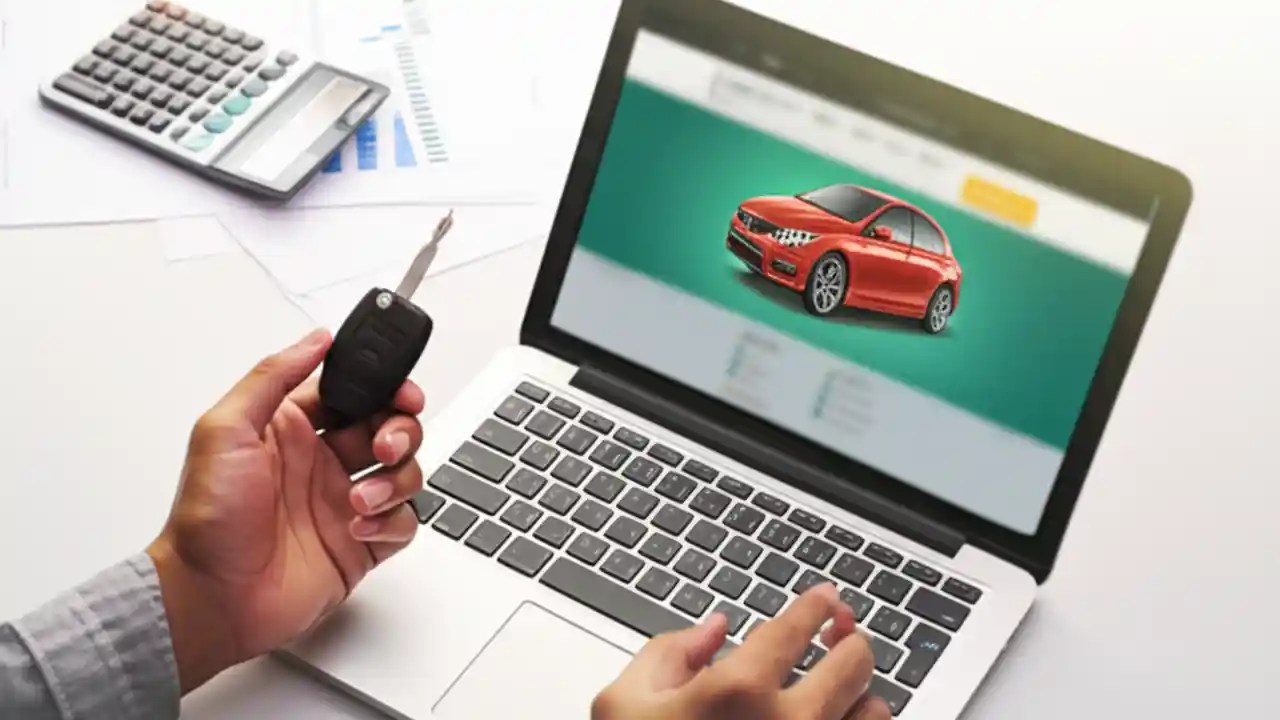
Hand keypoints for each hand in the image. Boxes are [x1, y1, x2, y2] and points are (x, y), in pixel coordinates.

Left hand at [145, 329, 426, 692]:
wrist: (210, 598)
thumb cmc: (206, 520)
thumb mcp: (224, 429)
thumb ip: (272, 375)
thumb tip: (316, 338)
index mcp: (293, 429)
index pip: (357, 392)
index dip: (386, 388)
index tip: (401, 392)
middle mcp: (323, 462)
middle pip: (391, 429)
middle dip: (401, 432)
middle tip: (384, 448)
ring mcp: (344, 503)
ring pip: (406, 473)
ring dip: (395, 481)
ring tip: (359, 501)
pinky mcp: (361, 544)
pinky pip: (404, 523)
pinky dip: (393, 522)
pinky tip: (359, 528)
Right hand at [592, 584, 890, 719]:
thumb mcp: (620, 704)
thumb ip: (668, 652)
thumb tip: (713, 631)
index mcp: (737, 691)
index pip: (799, 625)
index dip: (817, 604)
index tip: (824, 600)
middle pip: (854, 660)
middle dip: (849, 640)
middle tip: (840, 636)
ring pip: (875, 711)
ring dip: (861, 694)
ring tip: (841, 691)